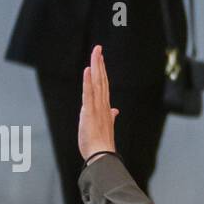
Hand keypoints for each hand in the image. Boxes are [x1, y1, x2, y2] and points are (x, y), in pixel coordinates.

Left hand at [79, 44, 119, 161]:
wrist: (102, 155)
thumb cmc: (101, 144)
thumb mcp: (106, 127)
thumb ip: (110, 116)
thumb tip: (115, 111)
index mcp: (105, 108)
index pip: (103, 85)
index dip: (102, 71)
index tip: (100, 58)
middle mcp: (102, 105)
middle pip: (101, 80)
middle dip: (100, 63)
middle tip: (98, 48)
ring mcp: (96, 107)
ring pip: (97, 83)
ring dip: (96, 67)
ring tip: (96, 53)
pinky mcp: (89, 112)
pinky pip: (88, 94)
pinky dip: (88, 81)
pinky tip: (88, 70)